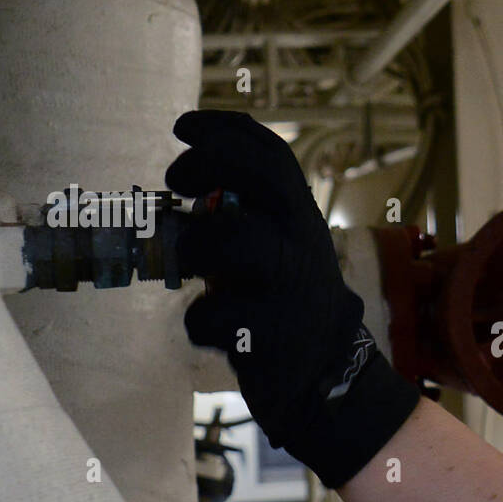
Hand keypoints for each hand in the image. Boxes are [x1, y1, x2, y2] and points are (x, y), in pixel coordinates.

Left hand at [166, 110, 417, 485]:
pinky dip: (199, 320)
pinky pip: (211, 314)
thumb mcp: (282, 248)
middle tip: (175, 182)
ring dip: (194, 245)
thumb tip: (194, 180)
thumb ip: (248, 216)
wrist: (327, 375)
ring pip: (231, 238)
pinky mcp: (268, 336)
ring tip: (189, 265)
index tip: (183, 126)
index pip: (270, 154)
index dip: (224, 129)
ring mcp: (287, 289)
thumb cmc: (287, 302)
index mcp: (302, 219)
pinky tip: (211, 327)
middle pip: (256, 181)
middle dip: (205, 167)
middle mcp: (301, 244)